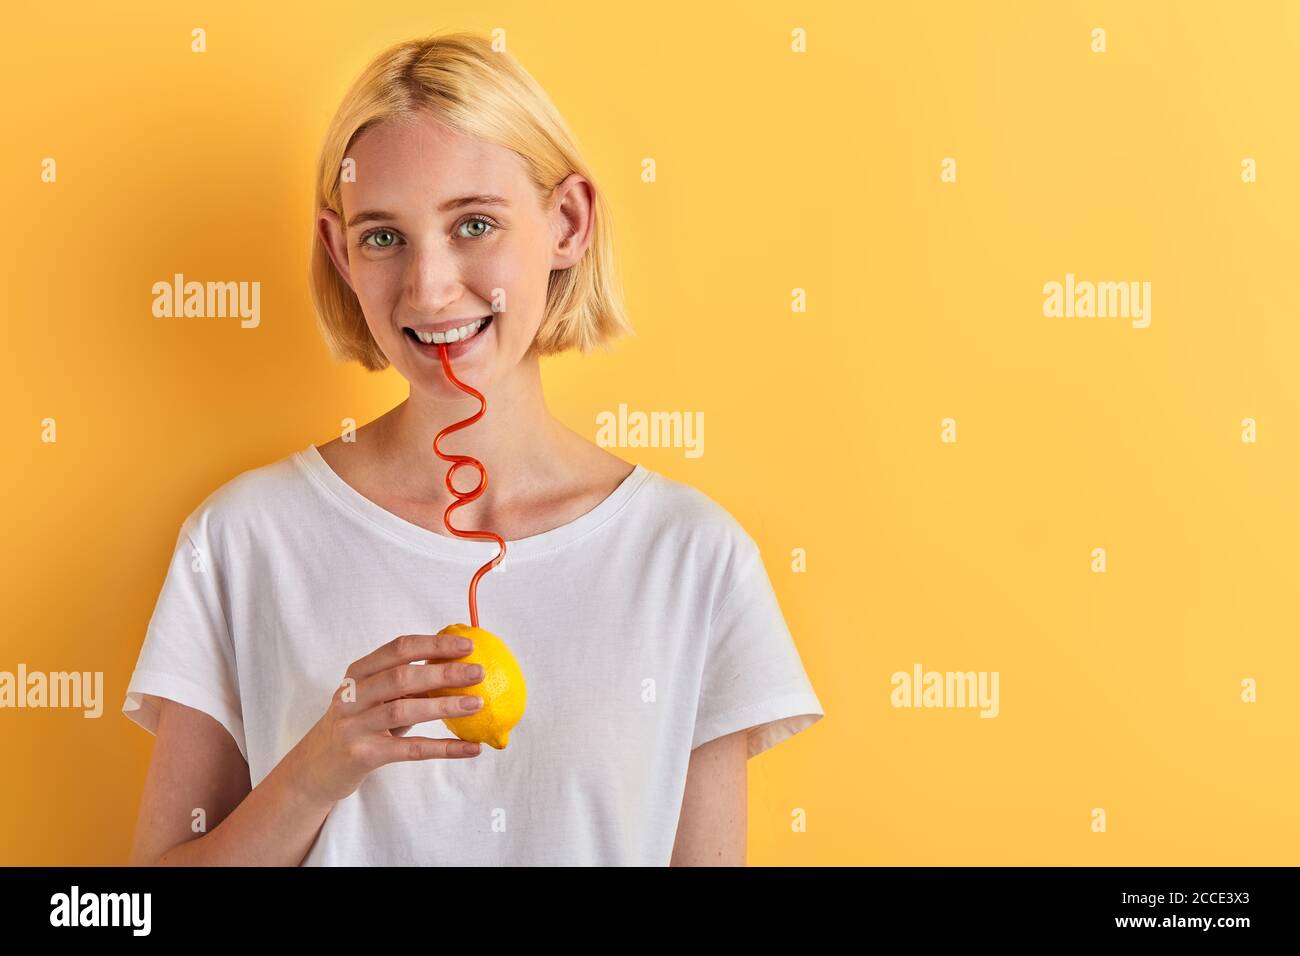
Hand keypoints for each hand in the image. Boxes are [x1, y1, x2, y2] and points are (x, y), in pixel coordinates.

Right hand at [284, 632, 485, 806]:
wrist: (316, 767)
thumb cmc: (358, 724)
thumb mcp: (375, 697)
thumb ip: (407, 682)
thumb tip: (458, 664)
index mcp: (358, 672)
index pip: (398, 649)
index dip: (434, 645)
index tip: (467, 646)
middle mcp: (352, 695)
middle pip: (401, 677)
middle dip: (443, 672)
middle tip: (478, 672)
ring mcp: (354, 725)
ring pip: (403, 710)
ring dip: (444, 706)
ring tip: (477, 704)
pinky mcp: (363, 756)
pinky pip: (410, 749)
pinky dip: (443, 747)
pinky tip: (470, 747)